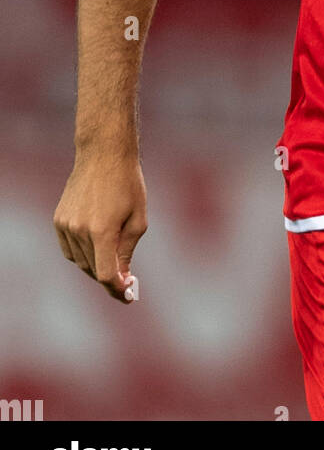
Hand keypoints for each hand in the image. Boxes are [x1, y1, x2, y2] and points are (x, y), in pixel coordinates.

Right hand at [54, 153, 146, 302]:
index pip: (106, 275)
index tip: (129, 295)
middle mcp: (79, 230)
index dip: (117, 289)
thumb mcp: (138, 219)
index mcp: (102, 231)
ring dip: (96, 266)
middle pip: (93, 270)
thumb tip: (122, 277)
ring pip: (80, 261)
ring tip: (113, 260)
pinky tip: (96, 249)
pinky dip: (82, 255)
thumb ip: (128, 251)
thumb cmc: (127, 184)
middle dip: (110, 279)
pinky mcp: (59, 219)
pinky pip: (70, 249)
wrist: (103, 154)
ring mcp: (66, 225)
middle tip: (126, 282)